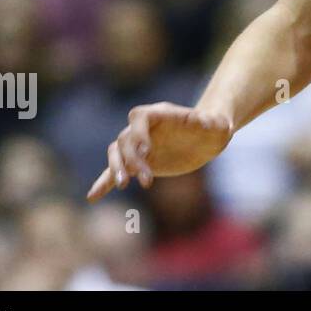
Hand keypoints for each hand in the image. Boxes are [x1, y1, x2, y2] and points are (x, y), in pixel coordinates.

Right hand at [87, 103, 232, 200]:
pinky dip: (104, 182)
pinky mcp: (137, 162)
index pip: (139, 116)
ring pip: (116, 153)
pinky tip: (93, 197)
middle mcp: (144, 128)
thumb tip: (204, 121)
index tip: (147, 151)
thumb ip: (210, 123)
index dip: (139, 132)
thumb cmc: (213, 127)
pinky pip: (115, 171)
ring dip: (116, 169)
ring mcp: (138, 145)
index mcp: (160, 113)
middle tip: (145, 180)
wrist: (207, 139)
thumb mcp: (217, 126)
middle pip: (126, 139)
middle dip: (132, 158)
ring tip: (123, 186)